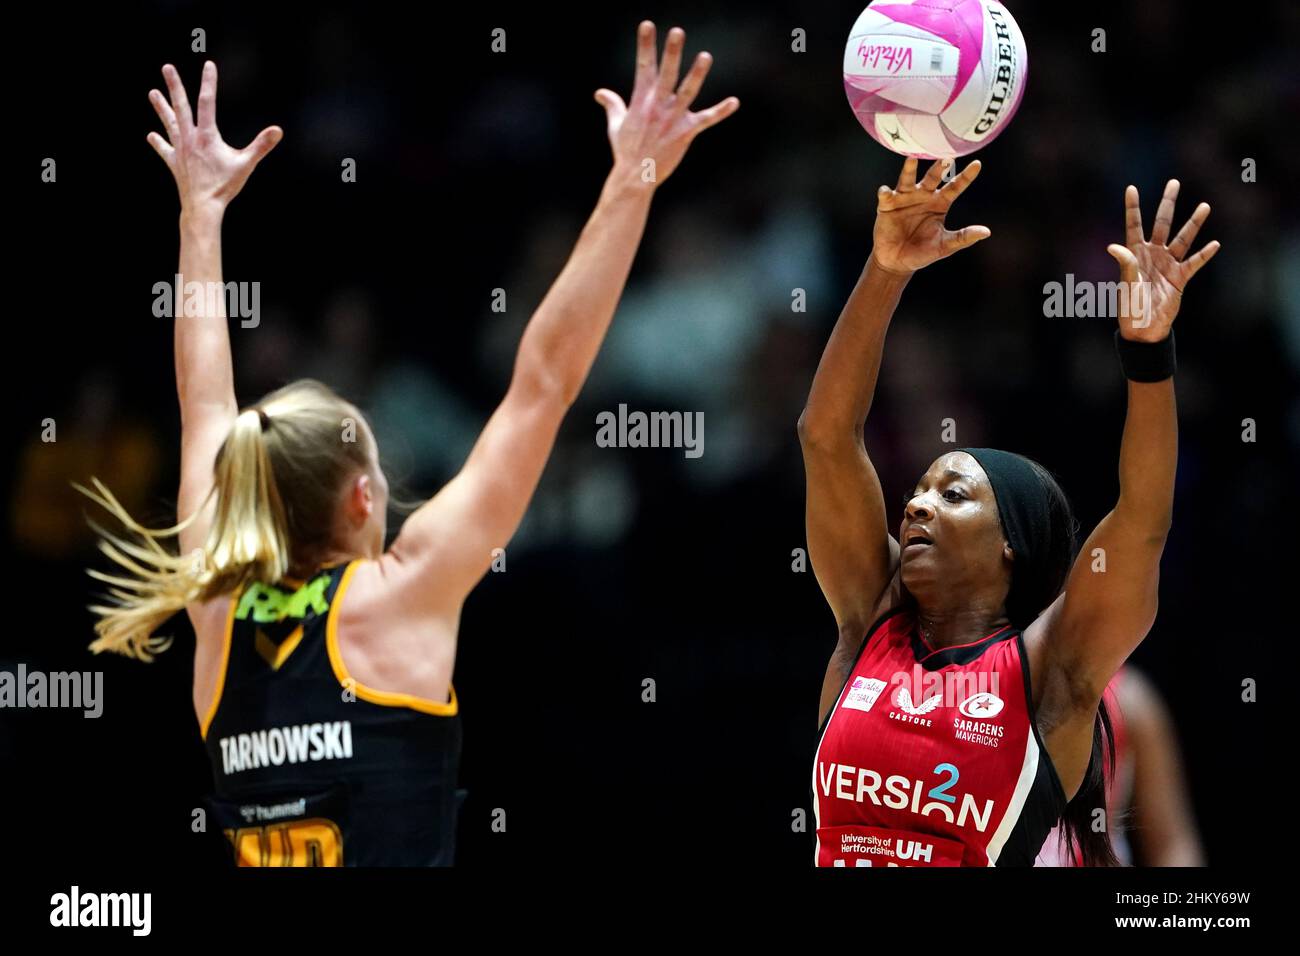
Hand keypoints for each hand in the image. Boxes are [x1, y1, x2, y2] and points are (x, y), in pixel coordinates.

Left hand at [148, 61, 281, 214]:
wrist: (203, 206)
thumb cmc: (225, 186)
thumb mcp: (246, 164)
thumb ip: (261, 146)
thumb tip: (278, 130)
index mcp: (207, 135)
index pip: (208, 102)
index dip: (209, 82)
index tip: (209, 65)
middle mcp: (190, 138)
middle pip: (180, 106)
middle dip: (174, 86)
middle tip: (167, 68)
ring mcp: (179, 150)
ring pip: (169, 123)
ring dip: (161, 107)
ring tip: (152, 93)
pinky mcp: (174, 162)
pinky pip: (164, 149)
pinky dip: (158, 142)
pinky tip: (152, 136)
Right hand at [594, 22, 738, 187]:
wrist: (635, 177)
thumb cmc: (626, 150)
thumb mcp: (616, 126)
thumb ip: (613, 105)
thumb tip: (600, 93)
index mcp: (640, 101)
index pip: (643, 67)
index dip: (645, 45)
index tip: (648, 24)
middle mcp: (657, 107)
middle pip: (666, 74)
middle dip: (672, 53)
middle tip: (677, 32)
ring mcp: (672, 119)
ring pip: (687, 92)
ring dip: (697, 74)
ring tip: (706, 56)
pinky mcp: (685, 133)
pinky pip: (706, 120)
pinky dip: (720, 112)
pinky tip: (735, 102)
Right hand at [870, 158, 989, 274]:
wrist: (897, 262)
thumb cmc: (923, 252)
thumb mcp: (945, 245)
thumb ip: (964, 237)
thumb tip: (986, 232)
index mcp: (940, 203)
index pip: (955, 186)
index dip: (966, 176)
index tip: (977, 164)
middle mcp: (924, 196)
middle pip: (932, 177)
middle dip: (938, 167)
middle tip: (946, 157)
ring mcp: (905, 198)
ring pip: (908, 180)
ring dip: (909, 170)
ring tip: (911, 159)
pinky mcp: (887, 205)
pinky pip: (886, 196)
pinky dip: (885, 192)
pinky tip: (886, 191)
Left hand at [1107, 180, 1219, 341]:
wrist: (1143, 329)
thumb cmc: (1129, 306)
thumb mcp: (1126, 284)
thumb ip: (1125, 263)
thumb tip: (1113, 246)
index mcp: (1134, 253)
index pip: (1134, 225)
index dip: (1133, 207)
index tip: (1131, 187)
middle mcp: (1152, 254)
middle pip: (1162, 223)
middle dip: (1168, 203)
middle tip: (1174, 182)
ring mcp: (1168, 264)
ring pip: (1183, 238)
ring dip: (1194, 223)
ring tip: (1205, 206)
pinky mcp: (1180, 278)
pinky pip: (1194, 263)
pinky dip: (1204, 254)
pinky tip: (1215, 244)